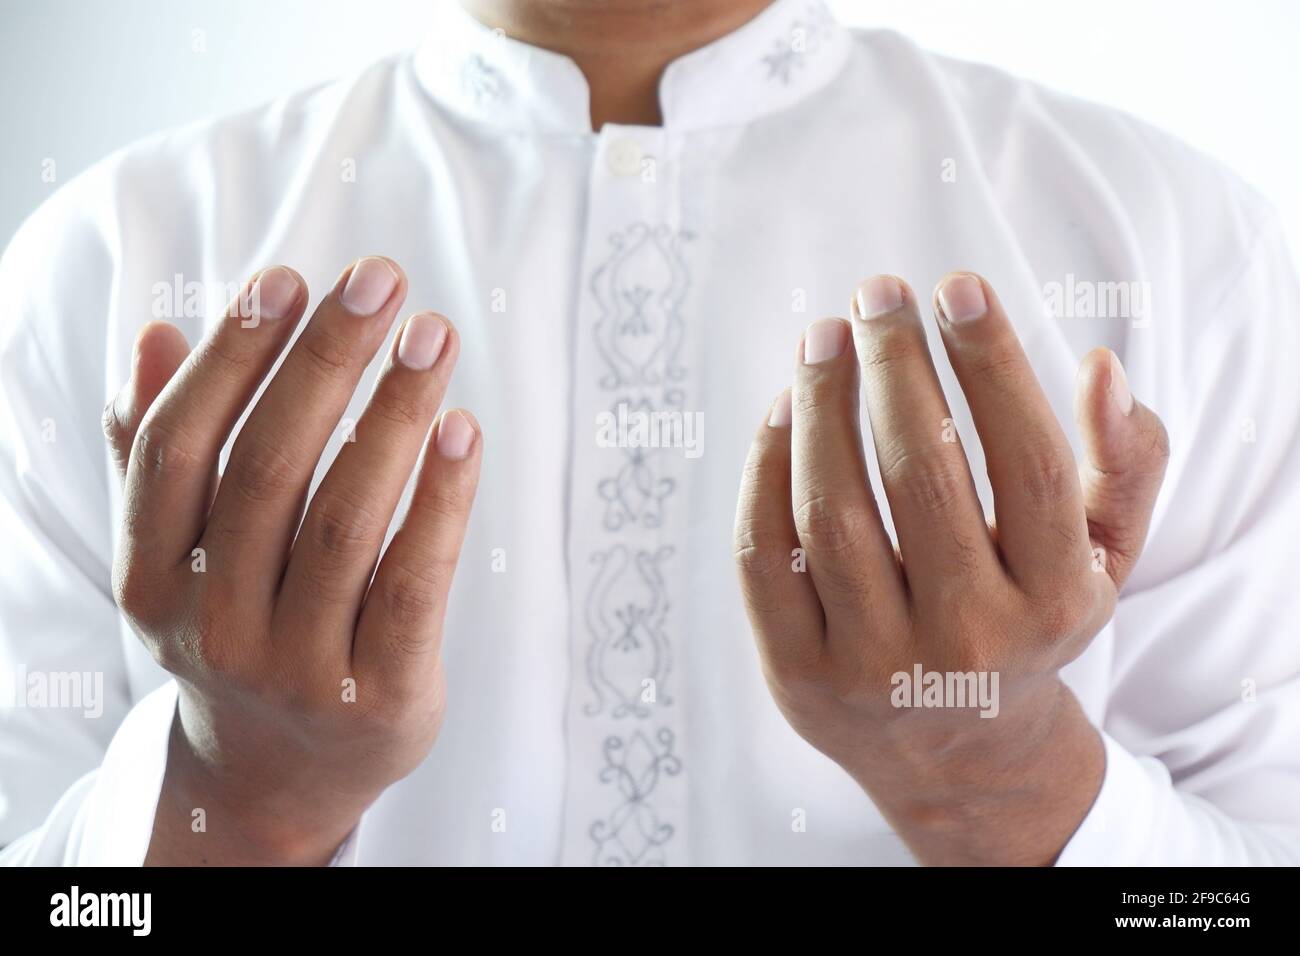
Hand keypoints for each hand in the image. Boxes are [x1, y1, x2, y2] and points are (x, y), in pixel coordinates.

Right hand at [102, 258, 481, 864]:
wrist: (273, 777)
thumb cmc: (235, 627)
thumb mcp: (176, 555)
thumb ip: (156, 450)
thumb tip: (154, 332)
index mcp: (151, 577)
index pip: (177, 448)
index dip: (231, 357)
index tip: (289, 278)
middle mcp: (213, 623)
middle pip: (269, 470)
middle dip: (326, 362)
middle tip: (382, 278)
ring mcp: (296, 666)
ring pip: (345, 521)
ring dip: (392, 415)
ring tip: (432, 335)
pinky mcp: (377, 694)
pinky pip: (413, 583)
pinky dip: (440, 502)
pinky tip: (462, 430)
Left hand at [733, 273, 1168, 864]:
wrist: (957, 750)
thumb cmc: (1027, 622)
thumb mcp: (1101, 558)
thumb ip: (1127, 467)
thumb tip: (1100, 369)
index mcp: (1053, 602)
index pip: (1028, 462)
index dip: (991, 363)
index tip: (957, 287)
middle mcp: (965, 639)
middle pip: (920, 474)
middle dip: (894, 367)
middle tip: (877, 293)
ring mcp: (873, 663)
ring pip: (832, 511)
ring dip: (821, 406)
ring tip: (824, 336)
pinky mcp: (797, 673)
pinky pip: (765, 554)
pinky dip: (765, 469)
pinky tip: (783, 408)